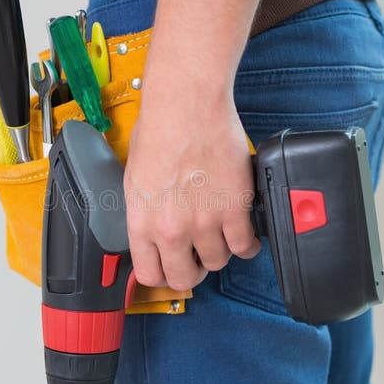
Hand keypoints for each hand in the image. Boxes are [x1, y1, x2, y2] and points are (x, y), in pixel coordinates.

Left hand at [124, 82, 260, 291]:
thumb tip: (154, 228)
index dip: (164, 274)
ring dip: (220, 251)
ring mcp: (205, 222)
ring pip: (218, 262)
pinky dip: (247, 244)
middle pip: (185, 278)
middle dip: (193, 270)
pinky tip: (244, 232)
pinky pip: (245, 246)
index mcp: (141, 222)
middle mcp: (171, 229)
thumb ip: (146, 212)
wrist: (187, 105)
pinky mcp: (235, 209)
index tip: (172, 267)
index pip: (150, 274)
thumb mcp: (135, 178)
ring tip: (221, 234)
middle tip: (199, 257)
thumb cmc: (159, 130)